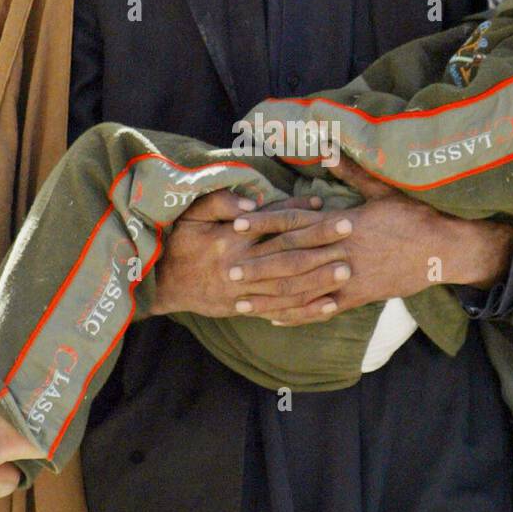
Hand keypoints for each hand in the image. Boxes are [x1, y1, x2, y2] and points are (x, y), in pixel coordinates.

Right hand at [149, 185, 356, 320]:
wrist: (163, 284)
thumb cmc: (180, 242)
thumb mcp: (191, 214)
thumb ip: (220, 201)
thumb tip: (253, 200)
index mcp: (229, 239)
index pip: (270, 223)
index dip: (297, 212)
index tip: (323, 204)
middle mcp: (240, 266)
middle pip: (286, 253)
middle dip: (319, 241)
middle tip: (349, 230)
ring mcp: (245, 292)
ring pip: (287, 286)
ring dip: (318, 278)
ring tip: (346, 269)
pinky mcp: (246, 309)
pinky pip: (280, 311)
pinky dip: (306, 311)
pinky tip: (329, 305)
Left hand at [225, 154, 512, 324]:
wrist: (447, 249)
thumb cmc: (417, 214)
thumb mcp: (385, 188)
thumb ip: (352, 172)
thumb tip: (326, 148)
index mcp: (345, 222)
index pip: (297, 221)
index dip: (266, 222)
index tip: (239, 222)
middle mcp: (343, 251)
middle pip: (292, 259)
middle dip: (259, 264)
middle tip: (228, 268)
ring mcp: (351, 277)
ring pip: (303, 290)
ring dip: (271, 296)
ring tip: (242, 301)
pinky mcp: (360, 297)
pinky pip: (323, 309)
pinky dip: (299, 315)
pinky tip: (276, 318)